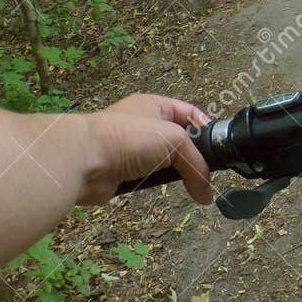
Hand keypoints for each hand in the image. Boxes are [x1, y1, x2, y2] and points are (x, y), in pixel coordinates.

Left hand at [77, 93, 213, 206]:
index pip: (190, 113)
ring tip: (189, 182)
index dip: (206, 128)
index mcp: (155, 105)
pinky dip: (156, 184)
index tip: (218, 147)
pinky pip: (147, 177)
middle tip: (207, 170)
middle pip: (178, 139)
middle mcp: (144, 124)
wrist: (83, 160)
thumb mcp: (174, 141)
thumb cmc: (130, 138)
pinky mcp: (123, 172)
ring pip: (163, 161)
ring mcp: (132, 149)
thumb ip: (196, 166)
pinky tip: (163, 189)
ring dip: (173, 172)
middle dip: (192, 154)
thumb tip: (206, 196)